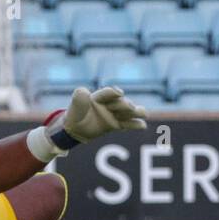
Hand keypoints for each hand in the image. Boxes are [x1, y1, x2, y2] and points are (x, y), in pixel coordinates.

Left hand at [29, 87, 147, 160]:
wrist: (76, 129)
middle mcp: (109, 104)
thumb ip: (79, 97)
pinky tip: (143, 125)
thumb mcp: (75, 104)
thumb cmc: (75, 114)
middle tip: (130, 107)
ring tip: (143, 113)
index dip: (113, 93)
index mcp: (99, 97)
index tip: (119, 93)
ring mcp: (114, 114)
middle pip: (120, 103)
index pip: (107, 93)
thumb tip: (83, 90)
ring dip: (136, 112)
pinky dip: (135, 124)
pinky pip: (128, 124)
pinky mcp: (117, 124)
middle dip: (125, 105)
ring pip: (128, 112)